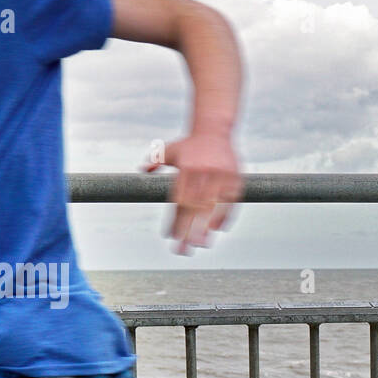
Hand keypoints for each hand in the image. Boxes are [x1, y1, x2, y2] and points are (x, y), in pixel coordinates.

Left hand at [142, 134, 244, 254]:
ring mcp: (222, 176)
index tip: (170, 237)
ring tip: (202, 245)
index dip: (175, 220)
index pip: (179, 201)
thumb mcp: (169, 150)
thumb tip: (142, 170)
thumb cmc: (190, 143)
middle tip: (184, 249)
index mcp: (186, 168)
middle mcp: (204, 173)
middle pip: (196, 208)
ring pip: (214, 207)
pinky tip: (218, 230)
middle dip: (190, 230)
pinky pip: (231, 202)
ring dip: (207, 228)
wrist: (214, 127)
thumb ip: (155, 161)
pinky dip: (226, 216)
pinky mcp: (235, 178)